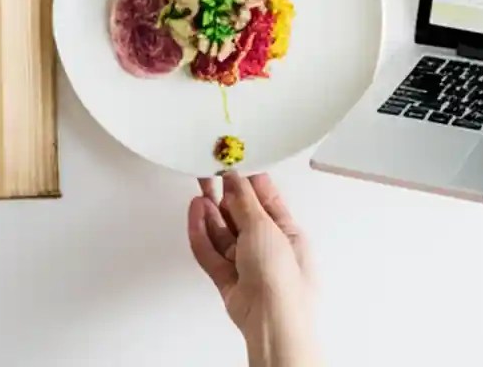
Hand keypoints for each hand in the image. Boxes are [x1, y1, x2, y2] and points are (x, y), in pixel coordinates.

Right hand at [187, 173, 319, 366]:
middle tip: (207, 173)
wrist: (271, 319)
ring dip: (210, 212)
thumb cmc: (283, 278)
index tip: (231, 163)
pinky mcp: (227, 279)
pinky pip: (211, 251)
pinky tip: (196, 213)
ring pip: (223, 233)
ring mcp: (246, 264)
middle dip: (224, 195)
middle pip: (241, 215)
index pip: (265, 199)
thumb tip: (234, 178)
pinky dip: (201, 232)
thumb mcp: (265, 226)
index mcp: (287, 232)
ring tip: (199, 191)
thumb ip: (245, 201)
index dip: (247, 180)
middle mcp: (268, 247)